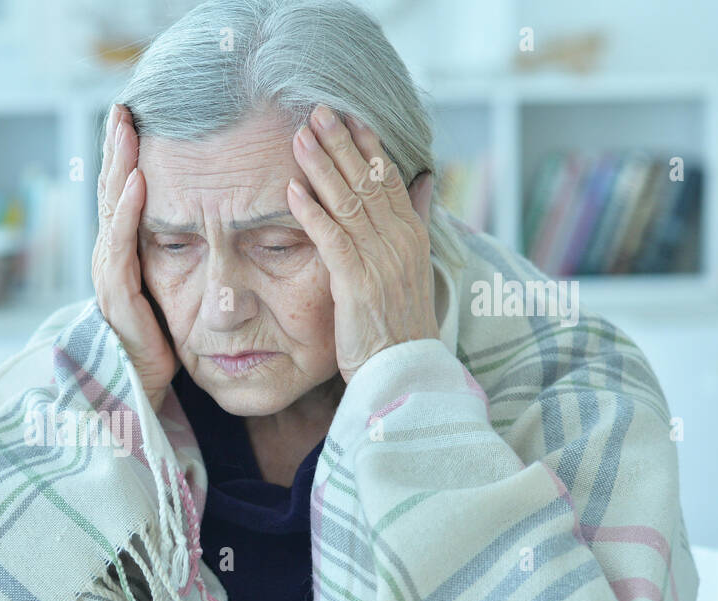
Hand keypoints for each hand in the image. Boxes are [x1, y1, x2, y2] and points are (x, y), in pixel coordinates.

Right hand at [92, 104, 179, 413]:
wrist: (138, 395)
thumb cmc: (159, 348)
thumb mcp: (172, 296)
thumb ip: (178, 261)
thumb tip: (209, 228)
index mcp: (125, 256)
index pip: (125, 196)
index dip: (128, 158)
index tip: (136, 118)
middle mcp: (111, 261)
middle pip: (111, 194)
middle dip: (116, 151)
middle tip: (123, 109)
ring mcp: (109, 277)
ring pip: (111, 212)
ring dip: (118, 169)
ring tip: (125, 131)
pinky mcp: (116, 298)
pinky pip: (121, 248)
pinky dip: (126, 213)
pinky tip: (136, 185)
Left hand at [285, 104, 437, 385]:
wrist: (403, 372)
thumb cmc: (398, 327)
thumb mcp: (410, 271)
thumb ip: (413, 224)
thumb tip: (424, 183)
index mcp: (411, 237)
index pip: (389, 179)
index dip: (368, 145)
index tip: (349, 116)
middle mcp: (400, 242)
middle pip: (367, 181)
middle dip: (341, 143)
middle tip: (318, 110)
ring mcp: (380, 260)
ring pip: (348, 202)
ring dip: (321, 166)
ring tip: (300, 137)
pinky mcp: (357, 282)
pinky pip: (332, 238)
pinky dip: (311, 211)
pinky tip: (292, 190)